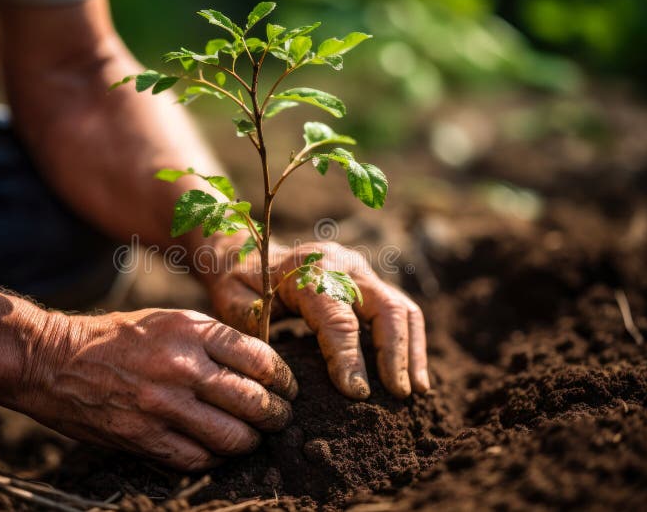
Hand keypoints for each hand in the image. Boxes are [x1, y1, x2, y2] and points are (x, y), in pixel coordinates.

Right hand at [12, 309, 296, 470]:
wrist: (55, 361)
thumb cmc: (117, 338)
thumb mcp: (169, 321)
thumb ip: (212, 341)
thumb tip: (259, 366)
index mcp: (191, 330)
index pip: (261, 359)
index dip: (284, 379)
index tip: (287, 388)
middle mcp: (183, 366)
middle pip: (254, 400)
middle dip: (277, 415)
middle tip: (280, 418)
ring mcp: (163, 405)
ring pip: (233, 436)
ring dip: (251, 440)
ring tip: (254, 437)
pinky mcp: (144, 437)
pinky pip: (198, 459)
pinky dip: (215, 458)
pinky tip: (217, 451)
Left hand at [211, 241, 428, 399]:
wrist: (243, 251)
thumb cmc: (236, 282)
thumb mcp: (232, 301)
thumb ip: (254, 327)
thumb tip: (280, 366)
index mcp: (308, 270)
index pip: (339, 319)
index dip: (350, 359)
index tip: (357, 394)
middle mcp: (341, 265)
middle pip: (384, 308)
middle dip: (393, 355)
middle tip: (396, 396)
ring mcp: (359, 269)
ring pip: (401, 307)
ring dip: (411, 350)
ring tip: (414, 390)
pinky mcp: (367, 280)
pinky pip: (399, 308)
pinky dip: (409, 341)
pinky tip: (411, 373)